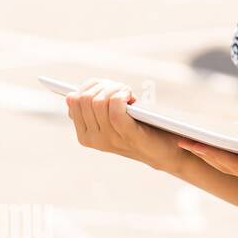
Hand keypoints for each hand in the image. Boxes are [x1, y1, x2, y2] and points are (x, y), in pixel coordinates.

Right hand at [65, 78, 186, 172]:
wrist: (164, 152)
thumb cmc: (140, 129)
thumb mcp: (111, 120)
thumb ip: (95, 109)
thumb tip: (78, 92)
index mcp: (85, 134)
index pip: (73, 100)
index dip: (90, 86)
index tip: (105, 86)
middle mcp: (93, 138)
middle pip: (85, 98)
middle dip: (103, 85)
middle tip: (121, 89)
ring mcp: (109, 138)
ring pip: (98, 101)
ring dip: (115, 88)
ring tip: (127, 92)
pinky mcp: (127, 134)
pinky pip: (115, 107)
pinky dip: (121, 95)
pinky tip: (130, 96)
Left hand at [175, 139, 237, 229]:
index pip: (233, 163)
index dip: (211, 152)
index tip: (190, 142)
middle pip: (227, 164)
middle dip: (204, 152)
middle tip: (180, 138)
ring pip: (234, 164)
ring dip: (213, 154)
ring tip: (195, 141)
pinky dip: (230, 155)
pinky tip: (225, 148)